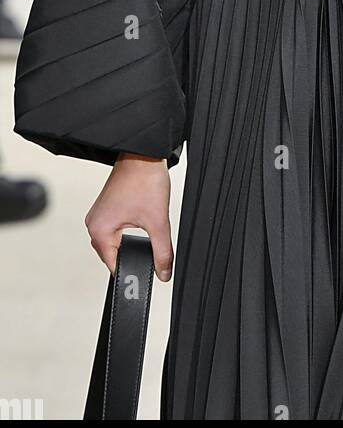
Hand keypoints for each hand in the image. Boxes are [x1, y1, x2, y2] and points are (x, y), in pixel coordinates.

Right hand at [85, 154, 173, 281]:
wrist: (143, 154)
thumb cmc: (144, 180)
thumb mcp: (157, 221)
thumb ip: (162, 251)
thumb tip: (163, 273)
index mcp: (99, 230)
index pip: (114, 265)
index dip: (131, 270)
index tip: (146, 273)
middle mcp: (94, 224)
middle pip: (113, 255)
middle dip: (132, 255)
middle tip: (150, 252)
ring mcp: (98, 215)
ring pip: (114, 242)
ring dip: (129, 242)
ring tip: (145, 230)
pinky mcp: (106, 208)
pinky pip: (114, 229)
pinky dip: (126, 232)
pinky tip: (139, 223)